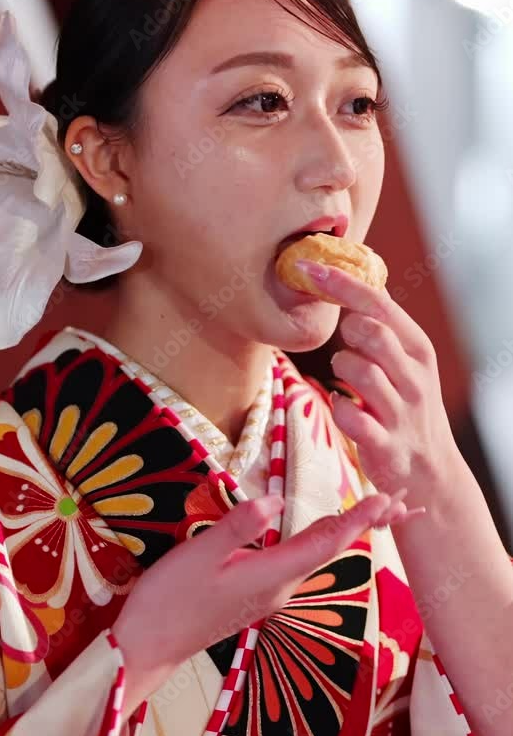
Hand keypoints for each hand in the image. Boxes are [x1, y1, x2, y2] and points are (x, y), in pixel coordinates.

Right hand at [112, 491, 390, 716]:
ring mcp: (270, 592)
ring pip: (318, 554)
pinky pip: (301, 559)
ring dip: (346, 530)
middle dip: (366, 524)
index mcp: (272, 576)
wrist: (149, 645)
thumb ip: (238, 527)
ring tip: (375, 511)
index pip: (326, 542)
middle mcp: (280, 586)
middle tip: (401, 501)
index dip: (358, 519)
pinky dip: (322, 538)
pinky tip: (323, 529)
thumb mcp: (199, 554)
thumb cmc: (170, 599)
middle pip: (332, 549)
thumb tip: (274, 501)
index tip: (386, 498)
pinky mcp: (257, 592)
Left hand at [296, 259, 459, 523]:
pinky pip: (349, 416)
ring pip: (360, 370)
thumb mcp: (406, 361)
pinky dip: (339, 410)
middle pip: (372, 332)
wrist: (429, 470)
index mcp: (417, 348)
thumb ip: (383, 325)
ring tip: (347, 380)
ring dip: (342, 369)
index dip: (340, 282)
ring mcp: (401, 411)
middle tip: (346, 343)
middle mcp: (413, 376)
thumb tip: (357, 281)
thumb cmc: (406, 405)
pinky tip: (344, 409)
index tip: (306, 265)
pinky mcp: (384, 444)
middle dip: (347, 331)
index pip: (378, 302)